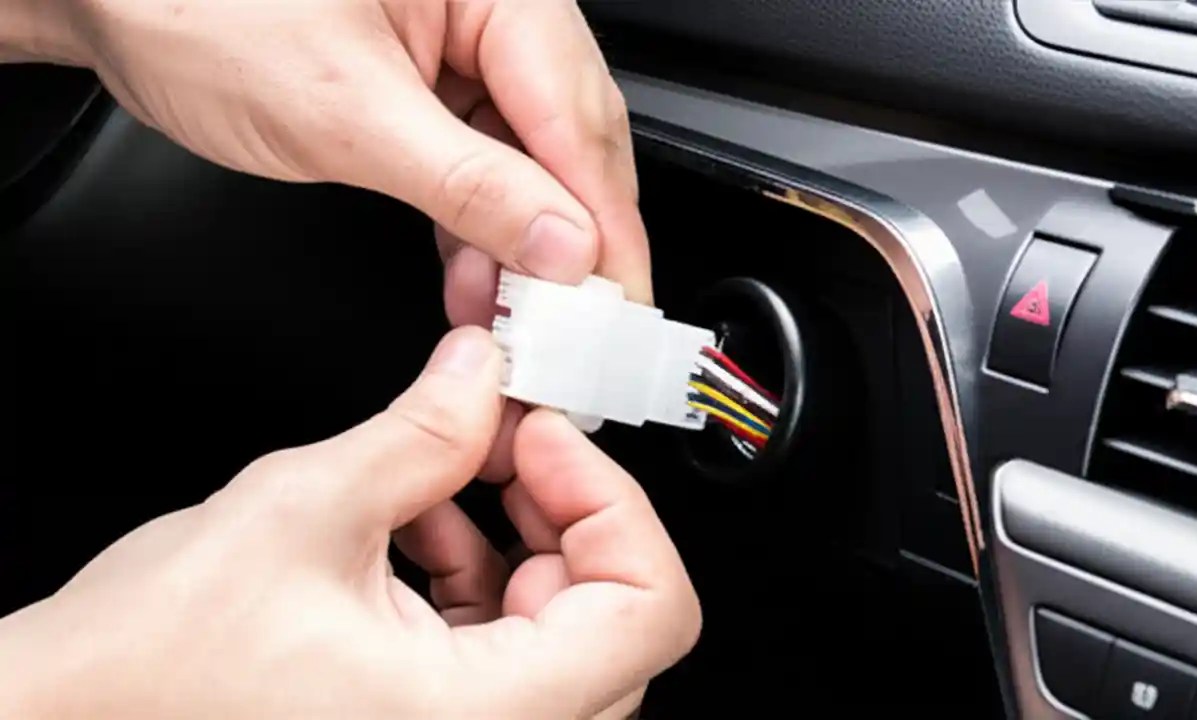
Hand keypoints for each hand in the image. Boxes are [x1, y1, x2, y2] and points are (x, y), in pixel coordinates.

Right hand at [0, 327, 699, 718]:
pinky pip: (506, 656)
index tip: (549, 443)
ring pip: (564, 637)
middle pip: (616, 624)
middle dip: (568, 515)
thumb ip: (424, 431)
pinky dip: (484, 579)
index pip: (649, 612)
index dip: (614, 505)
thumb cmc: (142, 675)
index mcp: (482, 717)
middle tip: (509, 445)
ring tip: (451, 478)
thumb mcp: (303, 510)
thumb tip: (485, 373)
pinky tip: (423, 524)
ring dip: (523, 541)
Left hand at [55, 0, 651, 485]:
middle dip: (575, 241)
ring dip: (527, 249)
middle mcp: (489, 13)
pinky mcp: (428, 92)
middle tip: (584, 326)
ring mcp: (460, 53)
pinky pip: (481, 169)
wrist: (117, 4)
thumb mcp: (347, 114)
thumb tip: (560, 242)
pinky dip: (481, 231)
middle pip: (569, 141)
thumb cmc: (203, 10)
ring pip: (530, 164)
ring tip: (520, 320)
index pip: (576, 116)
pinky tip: (481, 284)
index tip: (618, 298)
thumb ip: (468, 183)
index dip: (604, 218)